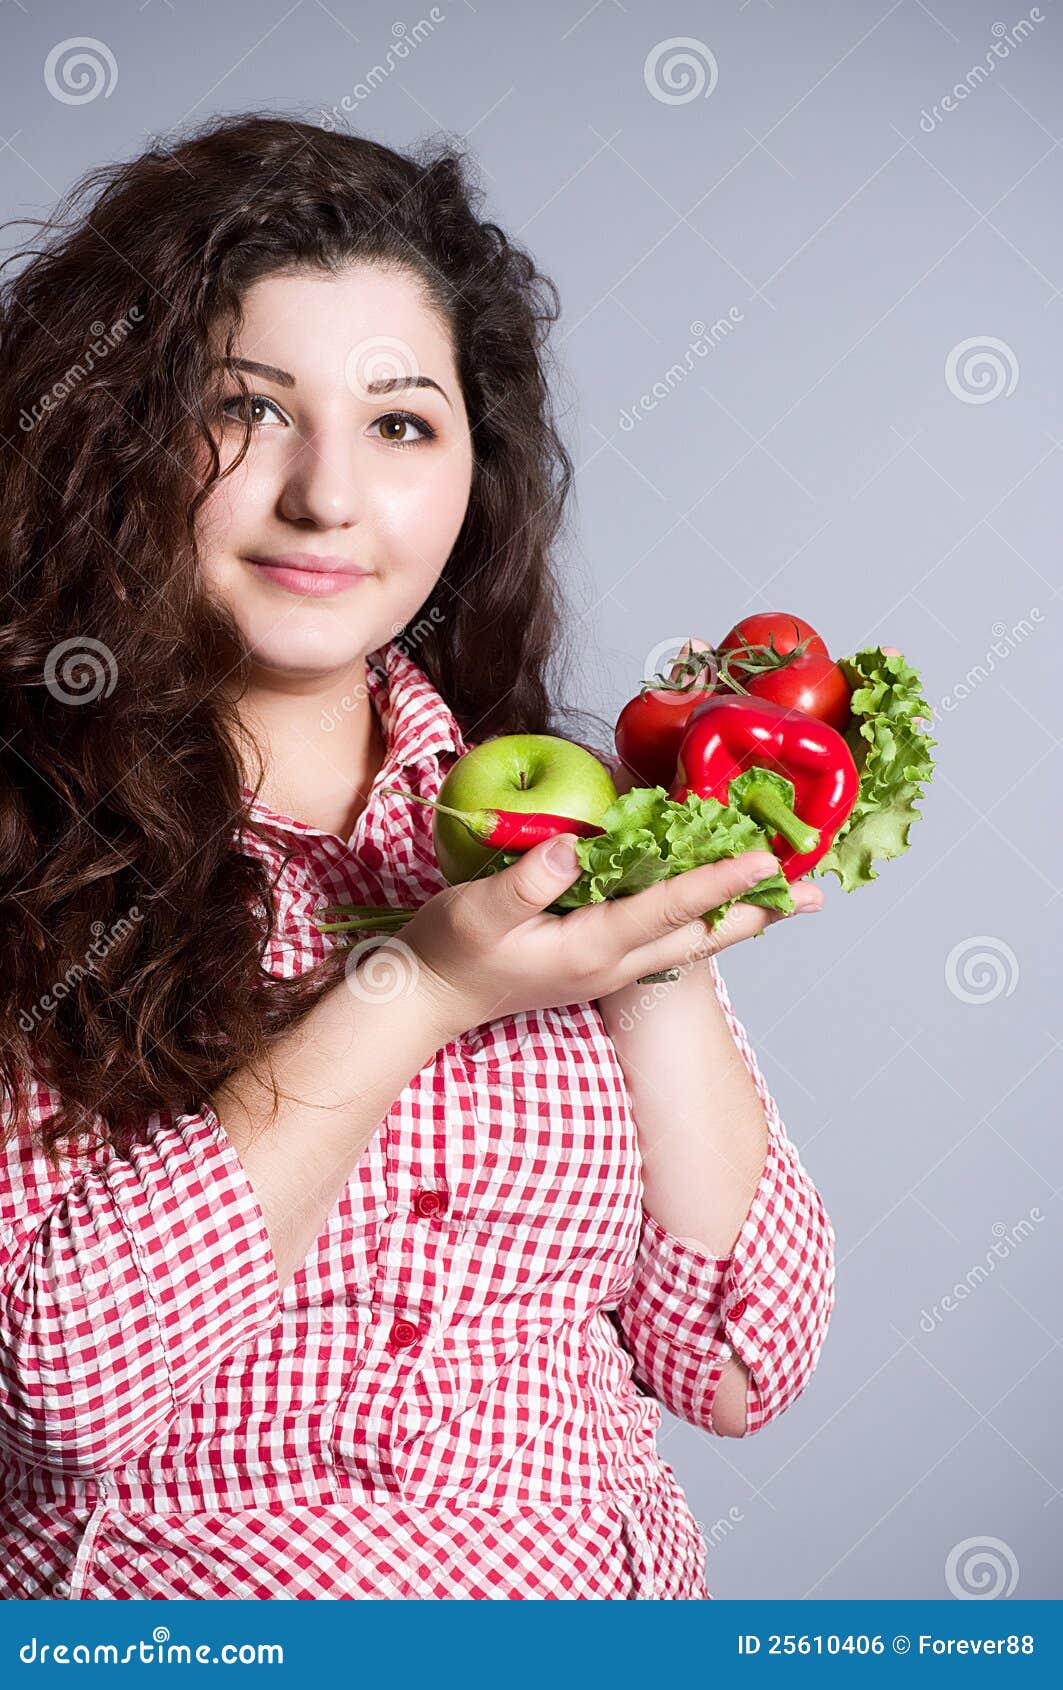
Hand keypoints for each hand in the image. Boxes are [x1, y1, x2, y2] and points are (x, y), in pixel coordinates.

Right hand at [400, 833, 820, 1042]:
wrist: (428, 1001)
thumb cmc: (449, 953)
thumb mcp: (476, 914)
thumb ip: (525, 884)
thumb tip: (575, 851)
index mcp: (590, 949)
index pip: (667, 909)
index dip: (716, 880)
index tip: (763, 859)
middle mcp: (612, 965)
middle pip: (700, 934)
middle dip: (756, 910)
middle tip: (814, 892)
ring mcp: (608, 970)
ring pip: (689, 941)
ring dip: (739, 918)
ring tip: (785, 900)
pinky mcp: (598, 965)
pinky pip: (666, 940)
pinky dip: (700, 919)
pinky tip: (713, 905)